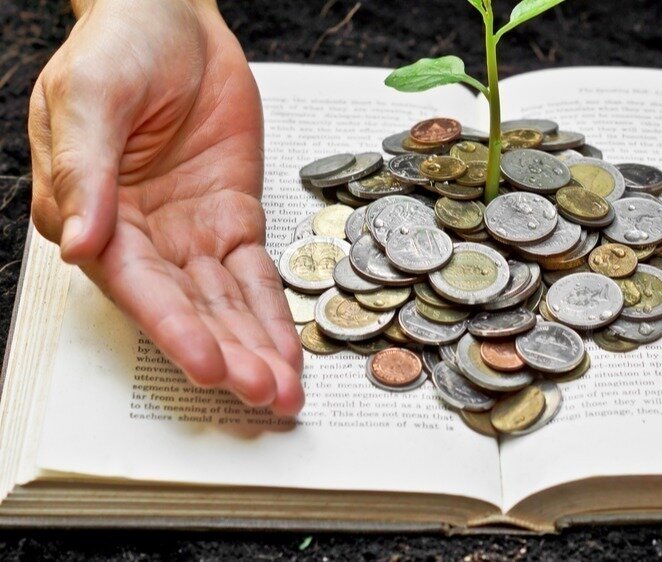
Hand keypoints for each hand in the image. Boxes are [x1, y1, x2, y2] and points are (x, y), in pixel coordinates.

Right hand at [28, 0, 304, 414]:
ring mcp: (190, 232)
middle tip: (263, 395)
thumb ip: (86, 171)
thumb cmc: (116, 48)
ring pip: (227, 303)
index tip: (208, 364)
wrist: (168, 16)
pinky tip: (291, 352)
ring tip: (285, 393)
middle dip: (227, 354)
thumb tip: (80, 243)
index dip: (173, 327)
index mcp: (93, 216)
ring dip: (255, 348)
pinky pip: (258, 275)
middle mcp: (142, 238)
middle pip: (188, 308)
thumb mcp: (87, 97)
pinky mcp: (233, 218)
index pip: (136, 286)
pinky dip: (275, 314)